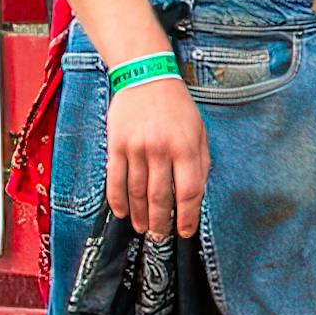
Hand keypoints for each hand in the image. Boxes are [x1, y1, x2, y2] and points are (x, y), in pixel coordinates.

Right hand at [99, 62, 210, 240]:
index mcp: (186, 147)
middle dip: (161, 222)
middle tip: (161, 237)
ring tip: (143, 228)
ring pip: (136, 192)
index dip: (187, 216)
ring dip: (139, 215)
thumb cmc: (177, 107)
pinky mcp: (116, 145)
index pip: (188, 192)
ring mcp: (135, 148)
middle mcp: (160, 150)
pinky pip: (115, 179)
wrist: (145, 77)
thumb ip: (200, 162)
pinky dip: (117, 200)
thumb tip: (196, 194)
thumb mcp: (199, 131)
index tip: (185, 231)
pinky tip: (121, 213)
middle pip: (160, 197)